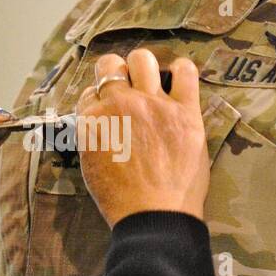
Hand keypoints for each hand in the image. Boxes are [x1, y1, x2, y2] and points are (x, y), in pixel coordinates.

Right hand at [77, 49, 209, 227]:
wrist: (153, 215)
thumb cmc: (120, 199)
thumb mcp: (90, 165)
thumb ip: (93, 136)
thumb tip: (99, 122)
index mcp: (93, 119)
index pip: (91, 91)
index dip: (99, 97)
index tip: (107, 107)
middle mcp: (119, 104)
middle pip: (112, 65)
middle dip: (117, 73)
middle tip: (127, 89)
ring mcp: (153, 104)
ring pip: (143, 60)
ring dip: (144, 67)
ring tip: (151, 81)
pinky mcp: (184, 111)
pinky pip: (185, 72)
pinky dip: (181, 70)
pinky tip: (179, 78)